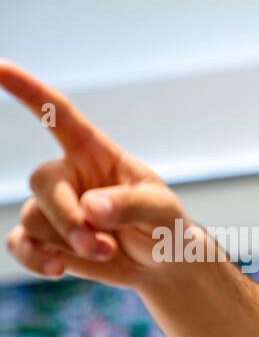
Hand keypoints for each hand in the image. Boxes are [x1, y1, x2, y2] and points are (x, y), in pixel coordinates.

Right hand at [0, 60, 196, 287]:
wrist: (163, 263)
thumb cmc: (165, 225)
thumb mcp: (162, 211)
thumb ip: (131, 205)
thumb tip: (91, 207)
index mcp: (96, 153)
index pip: (60, 116)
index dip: (29, 91)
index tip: (0, 68)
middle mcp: (69, 175)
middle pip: (42, 182)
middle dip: (67, 216)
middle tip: (100, 244)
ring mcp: (54, 207)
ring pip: (33, 218)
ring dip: (67, 243)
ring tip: (105, 252)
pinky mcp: (48, 239)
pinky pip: (20, 244)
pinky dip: (34, 259)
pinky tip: (56, 269)